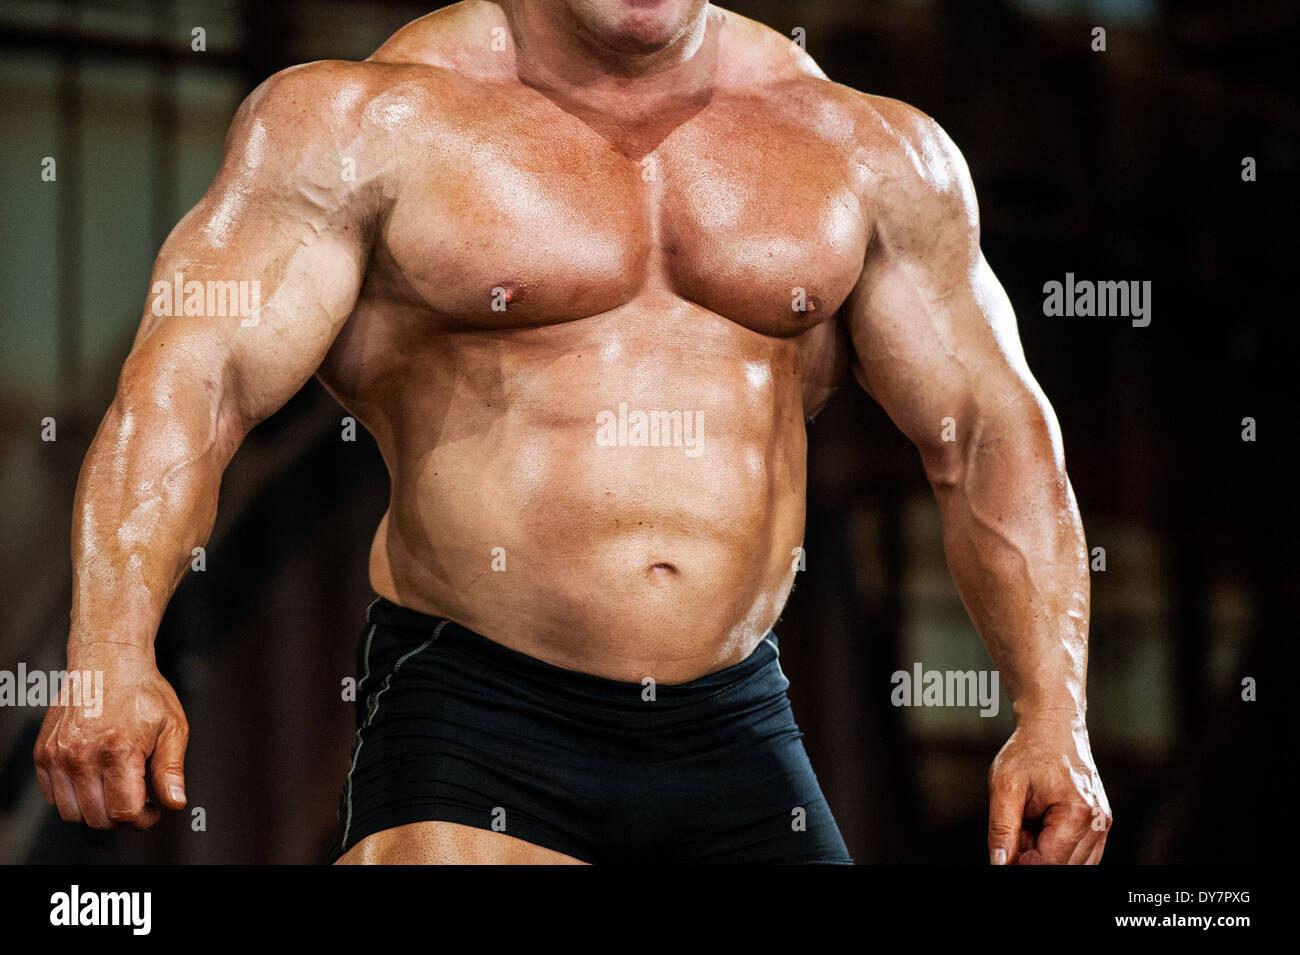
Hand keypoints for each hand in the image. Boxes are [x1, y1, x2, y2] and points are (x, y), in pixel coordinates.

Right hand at [33, 643, 188, 828]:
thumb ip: (171, 769)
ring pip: (72, 813)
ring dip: (96, 810)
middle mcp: (82, 755)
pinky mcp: (43, 753)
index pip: (124, 812)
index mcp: (118, 750)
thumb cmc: (144, 692)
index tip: (154, 808)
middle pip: (98, 818)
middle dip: (123, 817)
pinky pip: (53, 797)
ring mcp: (58, 755)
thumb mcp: (172, 726)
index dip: (144, 819)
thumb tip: (175, 803)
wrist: (108, 661)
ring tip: (117, 787)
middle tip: (139, 797)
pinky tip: (95, 778)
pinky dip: (73, 797)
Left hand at [987, 715, 1110, 863]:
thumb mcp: (1004, 786)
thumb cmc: (1029, 751)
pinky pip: (1079, 853)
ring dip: (1044, 853)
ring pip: (1071, 862)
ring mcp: (1101, 824)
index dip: (1022, 864)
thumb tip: (999, 865)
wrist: (1053, 727)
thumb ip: (1001, 830)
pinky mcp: (1099, 824)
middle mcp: (1097, 822)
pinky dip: (1056, 847)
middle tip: (1015, 828)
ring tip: (1028, 821)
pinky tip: (1040, 824)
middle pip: (1062, 865)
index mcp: (1077, 812)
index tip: (1004, 853)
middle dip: (1032, 856)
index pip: (1050, 862)